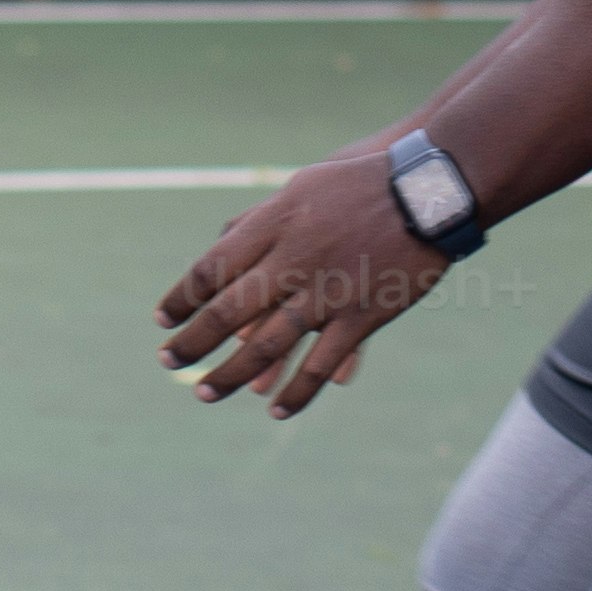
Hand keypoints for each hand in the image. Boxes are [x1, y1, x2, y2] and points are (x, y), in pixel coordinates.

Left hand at [156, 147, 452, 416]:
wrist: (429, 189)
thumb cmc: (363, 181)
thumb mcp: (302, 186)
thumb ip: (263, 219)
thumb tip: (224, 240)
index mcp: (274, 224)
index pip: (211, 268)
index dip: (182, 296)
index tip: (163, 318)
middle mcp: (292, 260)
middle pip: (227, 310)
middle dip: (193, 341)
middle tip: (168, 361)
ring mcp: (326, 292)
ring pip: (266, 344)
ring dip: (230, 374)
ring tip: (204, 393)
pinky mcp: (361, 316)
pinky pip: (322, 363)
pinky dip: (298, 391)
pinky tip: (277, 409)